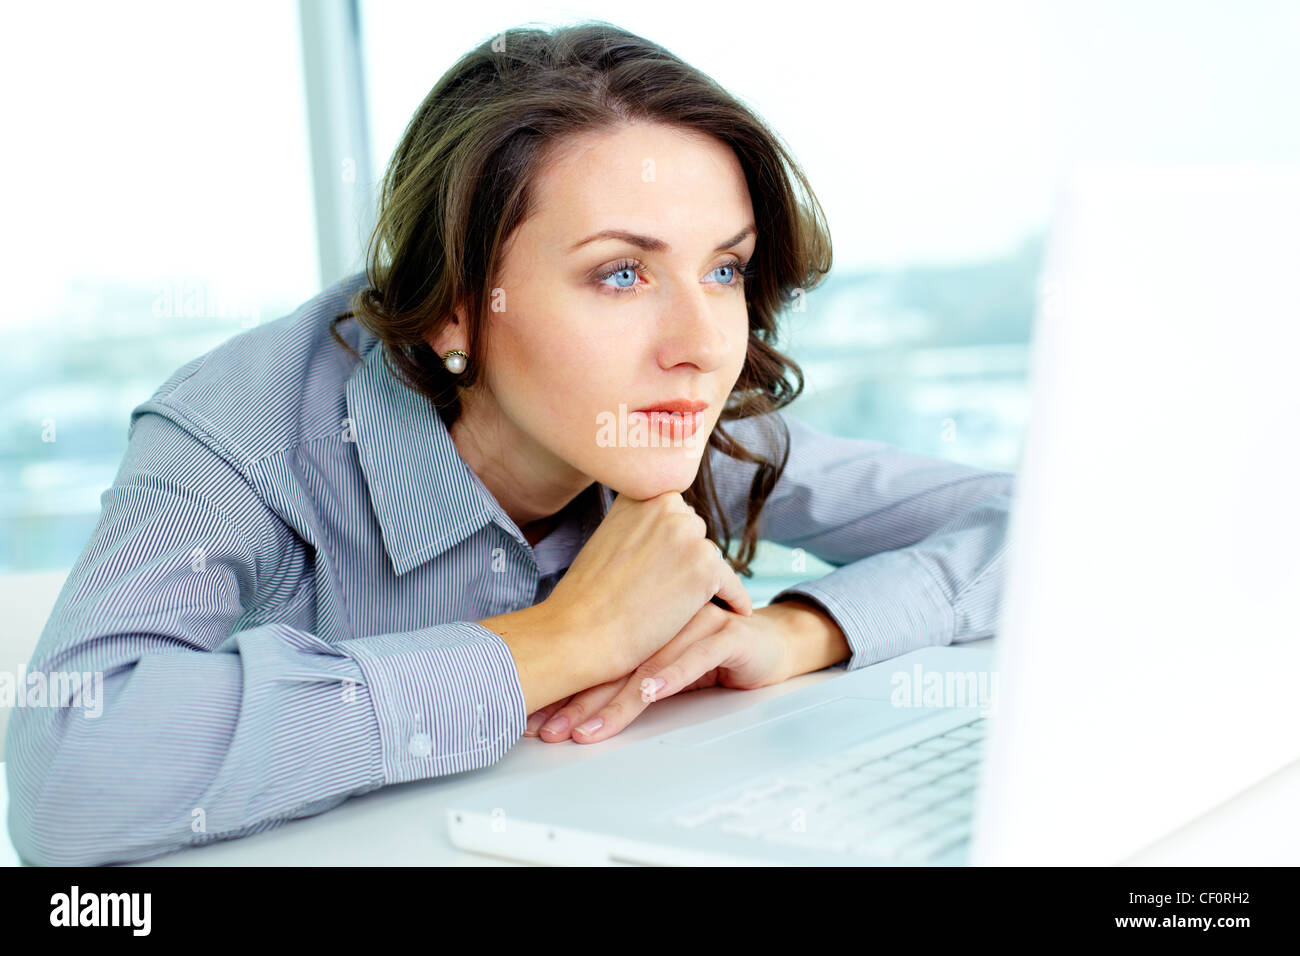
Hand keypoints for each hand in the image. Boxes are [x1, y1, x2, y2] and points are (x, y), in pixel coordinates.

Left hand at [524, 600, 793, 743]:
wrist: (774, 641)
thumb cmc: (716, 653)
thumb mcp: (665, 663)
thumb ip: (629, 673)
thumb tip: (574, 704)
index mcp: (643, 622)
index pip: (597, 656)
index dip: (565, 688)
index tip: (534, 716)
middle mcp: (665, 619)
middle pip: (614, 662)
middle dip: (577, 702)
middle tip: (549, 730)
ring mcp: (696, 623)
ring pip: (649, 663)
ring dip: (616, 701)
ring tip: (587, 727)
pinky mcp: (729, 635)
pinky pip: (697, 657)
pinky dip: (672, 676)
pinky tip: (651, 692)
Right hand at [540, 490, 753, 683]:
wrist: (581, 631)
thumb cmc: (588, 594)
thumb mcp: (610, 537)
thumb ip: (640, 525)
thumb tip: (670, 533)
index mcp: (643, 493)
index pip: (673, 512)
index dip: (670, 541)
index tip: (666, 563)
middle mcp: (668, 505)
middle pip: (694, 531)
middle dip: (685, 556)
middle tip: (665, 588)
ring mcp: (689, 534)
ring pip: (709, 557)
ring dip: (701, 579)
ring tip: (679, 605)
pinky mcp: (707, 567)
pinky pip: (731, 584)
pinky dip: (734, 599)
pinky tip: (737, 611)